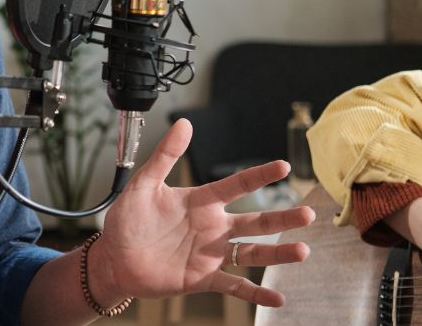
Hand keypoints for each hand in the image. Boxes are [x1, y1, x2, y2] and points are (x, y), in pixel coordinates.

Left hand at [91, 119, 313, 306]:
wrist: (113, 258)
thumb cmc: (127, 220)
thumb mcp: (143, 184)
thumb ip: (164, 156)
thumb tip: (184, 123)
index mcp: (201, 201)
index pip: (236, 185)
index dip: (259, 176)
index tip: (284, 167)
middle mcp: (212, 227)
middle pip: (255, 221)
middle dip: (282, 219)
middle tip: (308, 214)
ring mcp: (210, 254)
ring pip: (252, 252)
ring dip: (277, 253)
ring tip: (302, 251)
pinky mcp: (202, 278)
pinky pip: (234, 286)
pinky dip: (255, 293)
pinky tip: (277, 298)